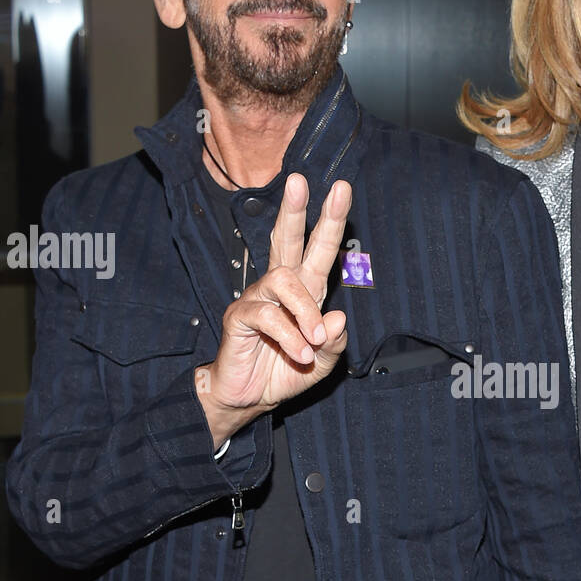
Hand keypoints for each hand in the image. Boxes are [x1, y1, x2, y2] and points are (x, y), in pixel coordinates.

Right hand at [196, 173, 351, 446]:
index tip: (341, 188)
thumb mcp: (322, 363)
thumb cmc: (285, 374)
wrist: (250, 398)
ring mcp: (257, 299)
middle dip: (295, 211)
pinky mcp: (239, 316)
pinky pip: (266, 314)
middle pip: (287, 240)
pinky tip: (299, 354)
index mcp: (305, 293)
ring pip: (283, 280)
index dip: (329, 220)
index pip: (319, 250)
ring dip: (305, 312)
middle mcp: (280, 288)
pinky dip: (288, 336)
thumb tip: (338, 317)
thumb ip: (334, 343)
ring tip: (313, 342)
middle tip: (300, 181)